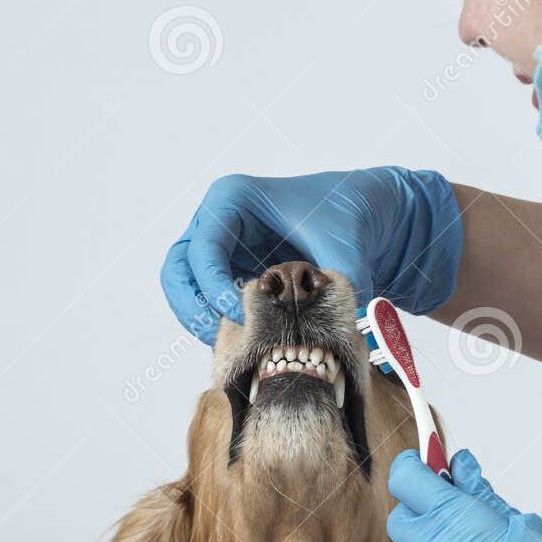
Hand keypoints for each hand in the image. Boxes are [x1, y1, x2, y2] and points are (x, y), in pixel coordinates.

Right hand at [160, 167, 462, 346]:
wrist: (363, 212)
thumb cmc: (348, 215)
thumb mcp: (346, 247)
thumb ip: (339, 283)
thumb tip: (342, 328)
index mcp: (234, 198)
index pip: (203, 249)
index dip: (214, 288)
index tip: (243, 316)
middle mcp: (219, 219)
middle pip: (179, 267)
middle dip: (193, 306)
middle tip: (224, 336)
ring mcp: (221, 245)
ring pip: (185, 286)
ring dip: (200, 319)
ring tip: (235, 344)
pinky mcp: (231, 269)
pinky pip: (208, 299)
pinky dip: (219, 322)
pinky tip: (247, 341)